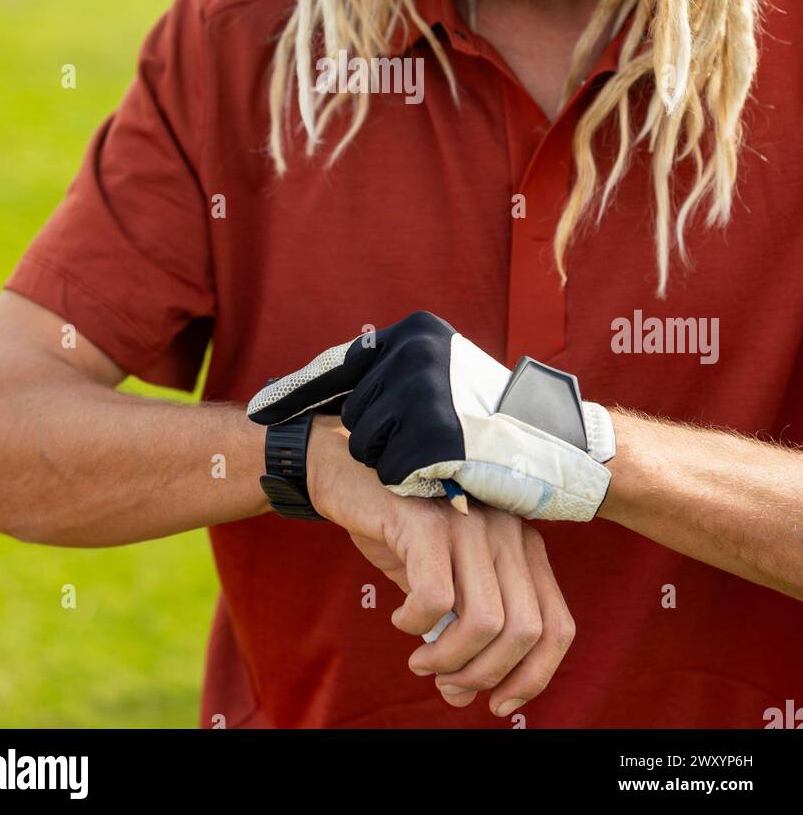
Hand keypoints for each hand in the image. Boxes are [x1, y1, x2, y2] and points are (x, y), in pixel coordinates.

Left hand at [250, 311, 614, 520]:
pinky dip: (414, 481)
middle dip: (380, 439)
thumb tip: (331, 382)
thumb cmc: (497, 419)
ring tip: (441, 456)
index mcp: (415, 333)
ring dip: (396, 461)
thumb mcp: (444, 377)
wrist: (557, 448)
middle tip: (428, 445)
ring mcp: (423, 391)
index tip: (257, 412)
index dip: (295, 393)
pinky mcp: (432, 433)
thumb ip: (394, 375)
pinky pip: (392, 470)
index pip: (339, 366)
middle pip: (355, 413)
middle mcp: (414, 352)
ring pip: (368, 443)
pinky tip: (447, 473)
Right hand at [307, 415, 574, 714]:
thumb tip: (464, 697)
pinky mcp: (429, 522)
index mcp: (523, 547)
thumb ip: (463, 634)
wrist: (352, 477)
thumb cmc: (401, 535)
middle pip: (524, 631)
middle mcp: (508, 531)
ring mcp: (471, 522)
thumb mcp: (444, 587)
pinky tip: (400, 618)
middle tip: (444, 682)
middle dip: (483, 674)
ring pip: (485, 621)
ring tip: (420, 659)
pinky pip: (436, 599)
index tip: (499, 704)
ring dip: (448, 659)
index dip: (534, 677)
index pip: (558, 627)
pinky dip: (417, 624)